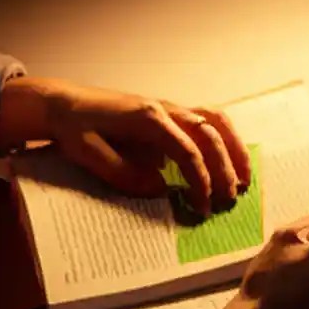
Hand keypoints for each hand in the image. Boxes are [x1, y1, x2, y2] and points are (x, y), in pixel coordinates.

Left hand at [0, 77, 250, 214]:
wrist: (62, 102)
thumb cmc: (73, 127)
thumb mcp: (87, 153)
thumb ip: (122, 172)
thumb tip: (159, 189)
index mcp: (146, 118)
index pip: (186, 150)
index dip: (199, 180)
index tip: (202, 205)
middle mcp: (164, 108)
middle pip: (209, 135)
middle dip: (224, 169)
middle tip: (228, 200)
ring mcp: (169, 107)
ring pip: (215, 120)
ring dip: (234, 148)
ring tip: (245, 178)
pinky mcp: (169, 111)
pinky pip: (206, 118)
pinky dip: (225, 137)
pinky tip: (232, 157)